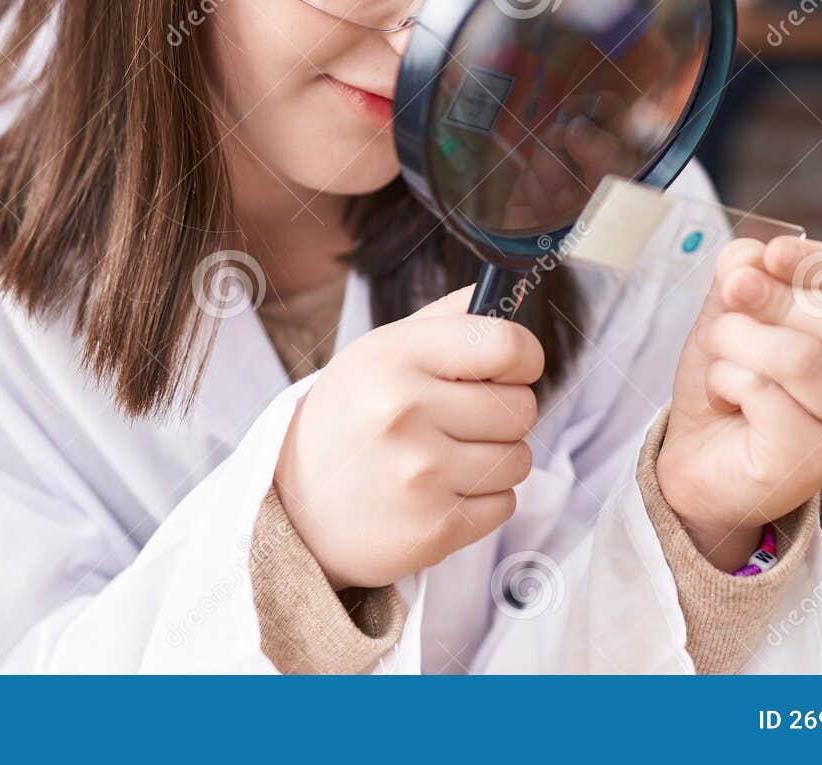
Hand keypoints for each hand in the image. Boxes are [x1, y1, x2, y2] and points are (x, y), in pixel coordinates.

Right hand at [274, 285, 541, 589]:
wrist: (296, 507)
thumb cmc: (350, 419)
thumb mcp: (379, 353)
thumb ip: (445, 320)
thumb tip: (503, 294)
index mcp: (394, 357)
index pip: (506, 345)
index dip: (524, 357)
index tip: (512, 368)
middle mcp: (404, 411)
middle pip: (521, 407)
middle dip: (505, 413)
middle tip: (463, 420)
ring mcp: (420, 474)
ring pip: (519, 459)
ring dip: (496, 459)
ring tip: (449, 458)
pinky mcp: (433, 527)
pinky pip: (505, 504)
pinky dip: (484, 501)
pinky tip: (442, 493)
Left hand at [657, 236, 821, 570]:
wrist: (699, 456)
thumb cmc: (732, 380)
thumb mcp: (734, 312)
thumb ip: (745, 275)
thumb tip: (749, 256)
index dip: (821, 261)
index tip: (773, 253)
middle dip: (778, 299)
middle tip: (732, 294)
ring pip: (801, 358)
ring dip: (739, 340)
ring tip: (719, 351)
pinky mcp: (813, 462)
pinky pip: (763, 394)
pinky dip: (724, 380)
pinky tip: (722, 395)